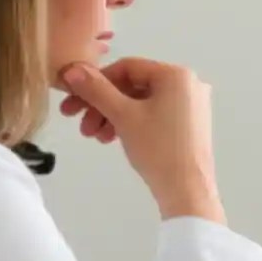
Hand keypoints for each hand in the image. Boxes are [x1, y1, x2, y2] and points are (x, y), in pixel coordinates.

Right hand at [60, 59, 225, 223]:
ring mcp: (189, 106)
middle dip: (102, 104)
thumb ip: (96, 90)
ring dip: (112, 116)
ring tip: (93, 136)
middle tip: (78, 120)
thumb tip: (72, 70)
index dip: (96, 81)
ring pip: (140, 103)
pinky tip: (111, 138)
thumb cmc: (159, 149)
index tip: (75, 97)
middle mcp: (187, 85)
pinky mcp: (187, 126)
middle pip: (132, 87)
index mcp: (176, 75)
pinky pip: (152, 116)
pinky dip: (130, 124)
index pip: (127, 68)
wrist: (187, 192)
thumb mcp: (123, 116)